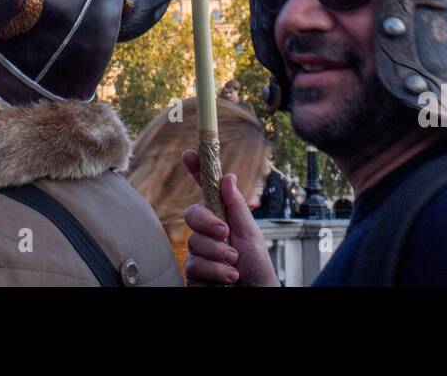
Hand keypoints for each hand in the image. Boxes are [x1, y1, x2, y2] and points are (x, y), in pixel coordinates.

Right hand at [181, 149, 278, 285]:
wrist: (255, 294)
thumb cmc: (257, 267)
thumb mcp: (250, 233)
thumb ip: (237, 207)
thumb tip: (228, 176)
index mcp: (221, 218)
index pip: (205, 191)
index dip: (196, 171)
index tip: (189, 153)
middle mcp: (206, 234)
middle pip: (192, 214)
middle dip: (209, 224)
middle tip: (225, 234)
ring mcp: (198, 253)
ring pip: (194, 242)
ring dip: (218, 254)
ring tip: (235, 265)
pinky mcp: (193, 273)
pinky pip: (194, 265)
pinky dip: (215, 271)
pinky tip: (228, 278)